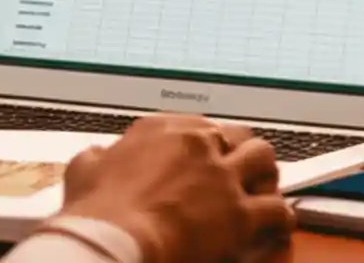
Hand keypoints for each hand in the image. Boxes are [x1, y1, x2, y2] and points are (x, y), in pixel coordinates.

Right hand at [60, 115, 293, 262]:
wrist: (114, 239)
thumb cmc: (96, 212)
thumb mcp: (85, 170)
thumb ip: (98, 157)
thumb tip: (97, 155)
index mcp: (161, 130)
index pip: (200, 125)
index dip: (209, 142)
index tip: (208, 155)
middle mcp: (197, 144)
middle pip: (239, 136)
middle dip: (242, 153)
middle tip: (241, 170)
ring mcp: (222, 177)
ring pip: (264, 161)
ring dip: (265, 176)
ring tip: (263, 190)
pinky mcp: (239, 213)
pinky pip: (277, 209)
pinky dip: (279, 218)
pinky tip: (275, 225)